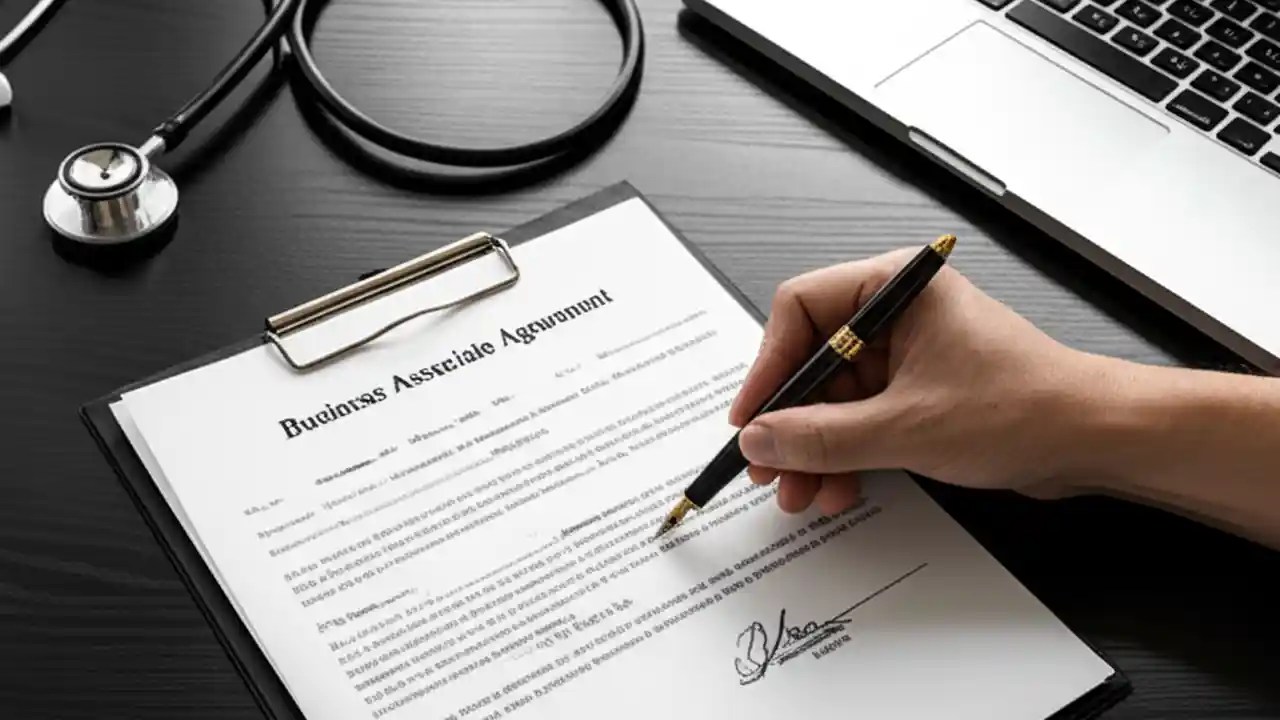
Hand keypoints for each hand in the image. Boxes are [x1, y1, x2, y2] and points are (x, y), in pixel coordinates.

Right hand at [730, 247, 1102, 515]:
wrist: (1093, 439)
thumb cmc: (1024, 407)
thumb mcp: (905, 427)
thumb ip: (822, 436)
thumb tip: (761, 438)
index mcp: (896, 285)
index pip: (801, 309)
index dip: (768, 366)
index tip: (750, 417)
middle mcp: (898, 311)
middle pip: (814, 359)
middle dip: (791, 421)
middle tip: (770, 466)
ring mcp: (909, 352)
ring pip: (835, 397)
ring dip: (816, 448)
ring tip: (803, 493)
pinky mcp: (920, 390)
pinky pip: (862, 418)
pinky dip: (846, 453)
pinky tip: (838, 487)